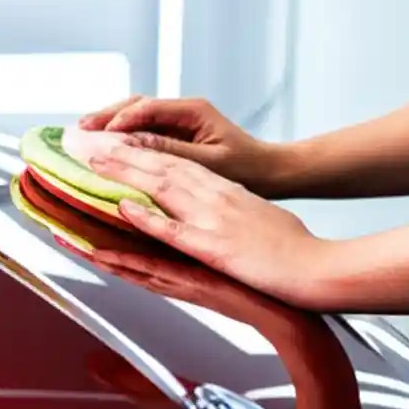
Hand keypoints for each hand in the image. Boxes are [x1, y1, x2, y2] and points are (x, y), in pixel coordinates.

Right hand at [79, 96, 283, 195]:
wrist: (270, 172)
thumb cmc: (247, 168)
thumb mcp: (208, 162)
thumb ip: (169, 151)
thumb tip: (132, 145)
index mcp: (194, 110)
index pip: (147, 108)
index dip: (120, 121)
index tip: (99, 136)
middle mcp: (184, 110)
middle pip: (136, 105)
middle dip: (107, 116)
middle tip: (81, 129)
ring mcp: (180, 120)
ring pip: (137, 115)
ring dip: (111, 124)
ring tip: (86, 133)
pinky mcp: (178, 134)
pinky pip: (144, 129)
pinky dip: (123, 136)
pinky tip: (107, 145)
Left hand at [88, 144, 331, 307]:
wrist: (317, 267)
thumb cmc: (293, 247)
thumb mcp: (259, 215)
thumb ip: (234, 206)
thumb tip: (221, 200)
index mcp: (226, 189)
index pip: (177, 160)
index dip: (145, 149)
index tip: (117, 140)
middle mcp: (216, 197)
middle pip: (162, 166)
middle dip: (123, 153)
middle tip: (90, 142)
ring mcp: (213, 221)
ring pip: (161, 188)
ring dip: (124, 174)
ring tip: (92, 163)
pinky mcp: (214, 248)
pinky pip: (173, 231)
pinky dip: (146, 218)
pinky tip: (122, 207)